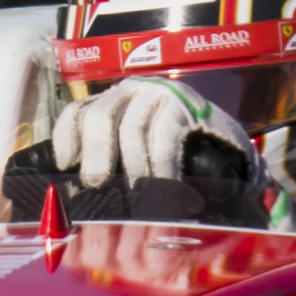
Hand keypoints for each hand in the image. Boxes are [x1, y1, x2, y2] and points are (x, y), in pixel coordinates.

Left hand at [54, 77, 244, 191]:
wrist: (230, 152)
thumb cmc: (173, 161)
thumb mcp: (138, 160)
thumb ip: (113, 171)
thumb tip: (77, 203)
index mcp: (113, 103)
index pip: (79, 112)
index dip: (67, 137)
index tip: (65, 164)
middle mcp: (133, 91)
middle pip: (101, 117)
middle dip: (96, 154)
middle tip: (96, 186)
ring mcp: (160, 95)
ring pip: (133, 130)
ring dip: (135, 171)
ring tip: (138, 202)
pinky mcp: (186, 106)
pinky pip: (165, 137)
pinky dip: (162, 167)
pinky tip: (164, 188)